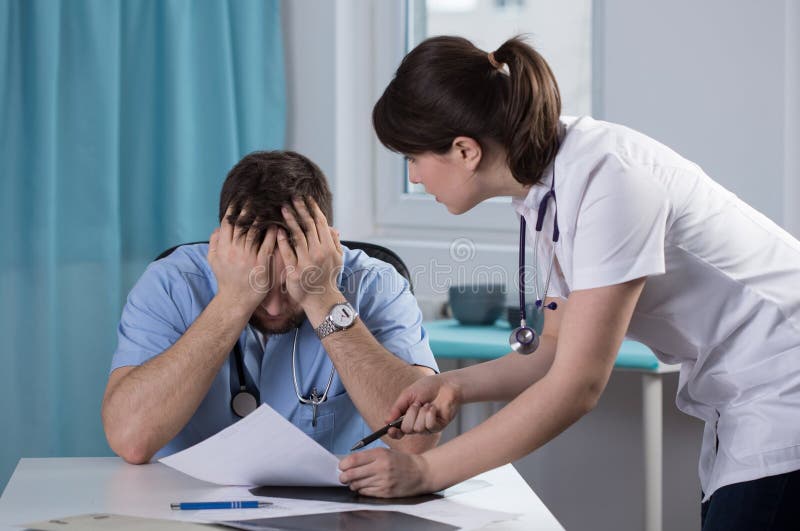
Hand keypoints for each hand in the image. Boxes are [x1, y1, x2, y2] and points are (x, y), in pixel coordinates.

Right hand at [208, 207, 276, 314]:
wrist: (235, 300)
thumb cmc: (226, 280)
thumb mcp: (214, 262)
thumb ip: (214, 244)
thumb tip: (217, 228)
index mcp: (223, 249)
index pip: (227, 225)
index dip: (232, 211)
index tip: (238, 199)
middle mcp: (234, 251)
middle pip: (240, 225)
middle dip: (247, 209)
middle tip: (255, 196)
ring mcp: (247, 258)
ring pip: (254, 232)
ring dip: (260, 218)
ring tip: (267, 207)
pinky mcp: (260, 265)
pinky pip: (267, 245)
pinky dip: (272, 234)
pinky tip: (277, 225)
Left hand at [277, 197, 343, 311]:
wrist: (321, 299)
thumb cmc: (328, 278)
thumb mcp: (337, 260)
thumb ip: (335, 243)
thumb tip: (333, 229)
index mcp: (329, 248)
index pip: (321, 223)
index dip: (313, 209)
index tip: (306, 198)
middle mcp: (319, 252)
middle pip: (308, 226)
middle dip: (300, 210)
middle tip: (291, 197)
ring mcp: (307, 261)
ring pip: (297, 236)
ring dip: (290, 220)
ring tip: (282, 209)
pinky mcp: (295, 270)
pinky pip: (288, 252)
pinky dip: (282, 240)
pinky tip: (276, 230)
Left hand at [339, 448, 432, 497]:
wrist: (421, 473)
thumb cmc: (401, 461)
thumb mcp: (385, 452)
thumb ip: (368, 457)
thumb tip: (348, 463)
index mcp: (380, 454)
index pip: (354, 460)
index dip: (344, 464)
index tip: (341, 466)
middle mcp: (381, 467)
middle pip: (353, 474)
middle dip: (344, 477)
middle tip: (343, 477)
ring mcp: (384, 481)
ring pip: (357, 485)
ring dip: (353, 484)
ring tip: (354, 482)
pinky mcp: (386, 492)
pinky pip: (366, 492)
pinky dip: (362, 490)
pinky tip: (364, 486)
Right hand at [386, 374, 460, 439]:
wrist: (446, 384)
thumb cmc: (428, 387)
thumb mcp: (408, 395)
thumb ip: (397, 408)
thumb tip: (386, 421)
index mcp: (408, 418)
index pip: (398, 432)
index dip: (393, 433)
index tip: (390, 429)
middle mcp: (417, 425)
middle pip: (406, 429)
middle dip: (410, 414)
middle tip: (417, 403)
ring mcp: (428, 427)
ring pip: (418, 428)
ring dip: (422, 412)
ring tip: (428, 404)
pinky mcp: (439, 426)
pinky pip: (429, 426)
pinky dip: (430, 414)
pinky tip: (434, 407)